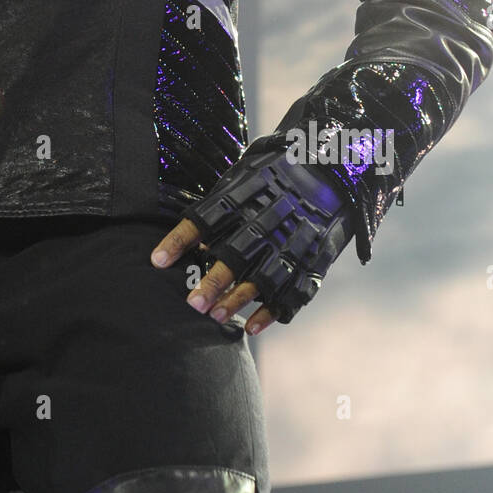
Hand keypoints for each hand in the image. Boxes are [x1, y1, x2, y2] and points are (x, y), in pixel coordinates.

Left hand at [150, 146, 356, 326]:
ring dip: (239, 300)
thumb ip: (222, 205)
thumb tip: (197, 244)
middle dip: (215, 281)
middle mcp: (272, 216)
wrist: (335, 166)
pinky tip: (251, 327)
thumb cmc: (278, 171)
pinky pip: (296, 289)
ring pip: (266, 276)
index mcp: (249, 191)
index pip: (207, 217)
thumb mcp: (247, 174)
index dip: (181, 238)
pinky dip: (273, 311)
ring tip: (215, 317)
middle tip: (192, 304)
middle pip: (239, 252)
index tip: (157, 261)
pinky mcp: (317, 257)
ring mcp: (297, 238)